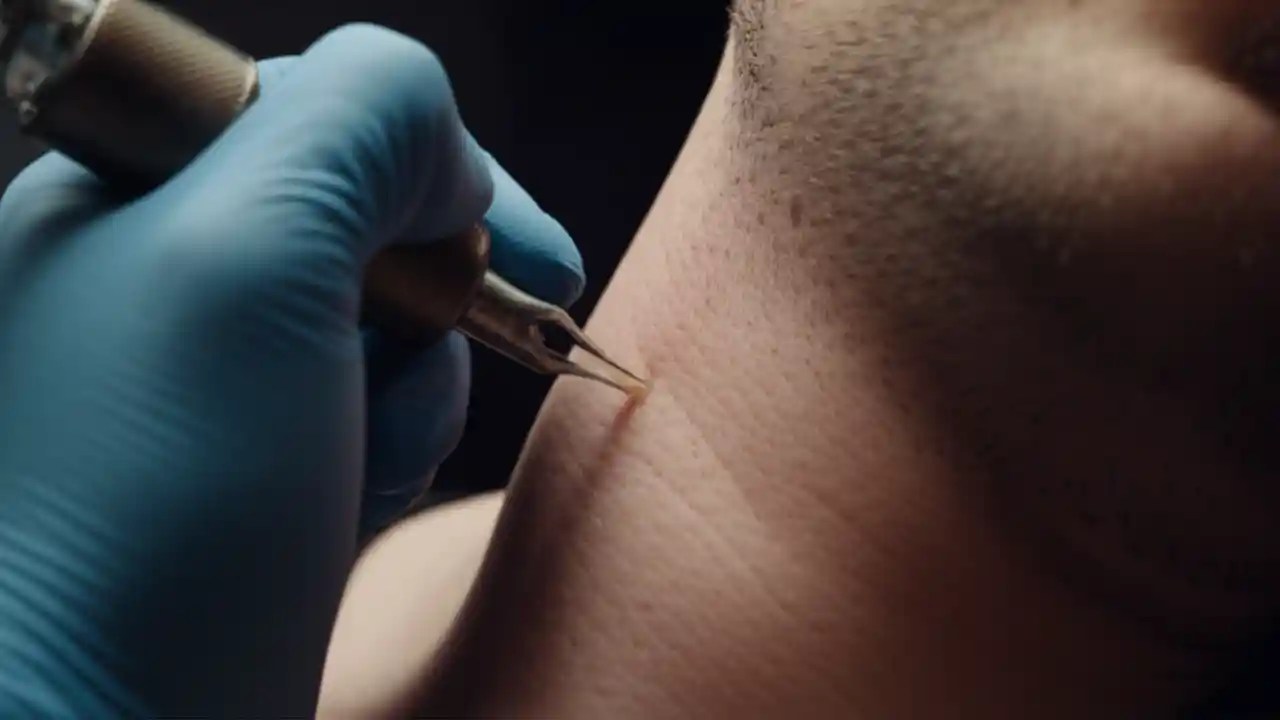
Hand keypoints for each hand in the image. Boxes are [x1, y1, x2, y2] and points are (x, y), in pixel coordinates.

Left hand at [0, 24, 582, 716]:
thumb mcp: (252, 256)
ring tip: (363, 460)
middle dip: (433, 293)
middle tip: (472, 342)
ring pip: (383, 327)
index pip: (323, 112)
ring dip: (416, 387)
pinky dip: (394, 448)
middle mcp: (154, 274)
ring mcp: (202, 377)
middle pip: (367, 223)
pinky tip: (354, 500)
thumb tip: (450, 161)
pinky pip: (367, 412)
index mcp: (124, 190)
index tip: (539, 256)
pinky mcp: (248, 464)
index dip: (442, 169)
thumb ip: (364, 122)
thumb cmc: (152, 507)